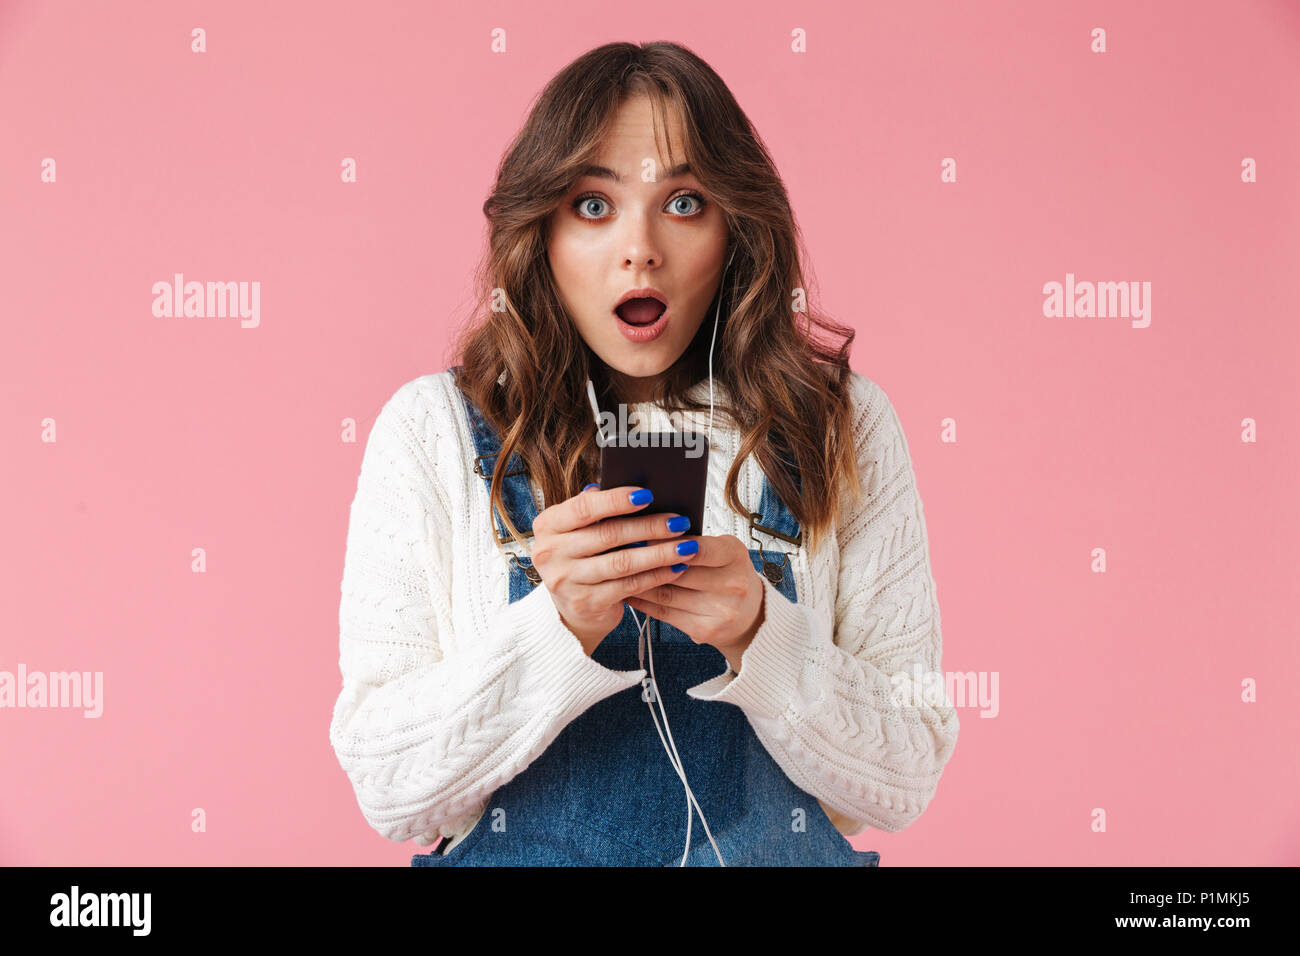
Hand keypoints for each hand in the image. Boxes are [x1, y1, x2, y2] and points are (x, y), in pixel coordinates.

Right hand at [529, 485, 700, 655]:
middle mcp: (550, 553)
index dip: (616, 500)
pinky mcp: (586, 604)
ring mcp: (566, 581)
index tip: (647, 494)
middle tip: (678, 521)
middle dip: (649, 526)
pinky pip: (629, 586)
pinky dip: (656, 576)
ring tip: (686, 546)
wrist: (571, 610)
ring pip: (622, 563)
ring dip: (659, 553)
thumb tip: (636, 490)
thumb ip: (598, 511)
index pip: (583, 508)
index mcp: (548, 526)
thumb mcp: (579, 532)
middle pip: (608, 535)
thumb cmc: (581, 559)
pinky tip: (676, 568)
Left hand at [623, 534, 764, 672]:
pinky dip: (643, 601)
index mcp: (736, 556)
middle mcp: (733, 584)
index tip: (642, 534)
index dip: (668, 543)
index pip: (699, 547)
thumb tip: (650, 528)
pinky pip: (665, 613)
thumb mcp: (722, 551)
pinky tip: (628, 591)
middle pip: (679, 572)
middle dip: (646, 561)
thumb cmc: (729, 574)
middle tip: (619, 550)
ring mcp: (721, 611)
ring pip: (667, 593)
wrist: (750, 615)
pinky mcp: (705, 630)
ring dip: (638, 582)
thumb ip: (694, 541)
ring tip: (617, 570)